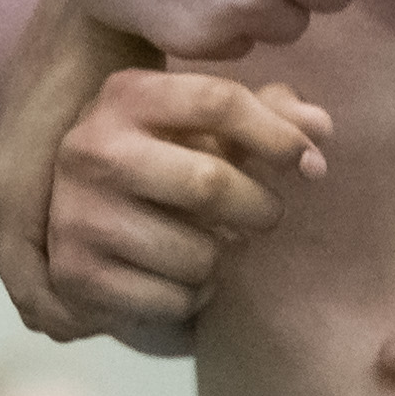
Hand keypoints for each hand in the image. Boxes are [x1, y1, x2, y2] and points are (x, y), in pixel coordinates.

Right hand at [42, 69, 332, 340]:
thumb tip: (321, 127)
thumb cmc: (160, 161)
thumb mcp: (203, 127)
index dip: (276, 134)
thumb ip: (266, 116)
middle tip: (268, 215)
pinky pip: (175, 299)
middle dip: (259, 207)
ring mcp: (77, 215)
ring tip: (213, 244)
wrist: (73, 218)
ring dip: (225, 257)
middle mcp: (91, 150)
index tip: (309, 163)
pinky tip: (181, 276)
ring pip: (199, 253)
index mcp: (125, 96)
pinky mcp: (77, 275)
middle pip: (209, 183)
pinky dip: (197, 296)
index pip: (216, 101)